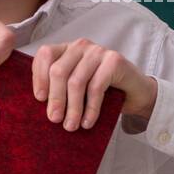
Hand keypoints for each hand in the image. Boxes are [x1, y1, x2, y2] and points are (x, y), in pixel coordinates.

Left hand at [32, 38, 157, 130]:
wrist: (134, 93)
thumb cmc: (101, 91)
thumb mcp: (76, 89)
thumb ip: (59, 90)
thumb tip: (42, 108)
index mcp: (67, 49)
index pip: (45, 55)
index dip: (39, 77)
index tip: (39, 99)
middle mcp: (80, 46)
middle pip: (59, 70)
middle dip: (55, 98)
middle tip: (54, 119)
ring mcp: (98, 51)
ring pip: (76, 81)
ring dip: (73, 108)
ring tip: (71, 126)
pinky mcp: (114, 61)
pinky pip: (96, 87)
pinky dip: (90, 109)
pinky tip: (88, 122)